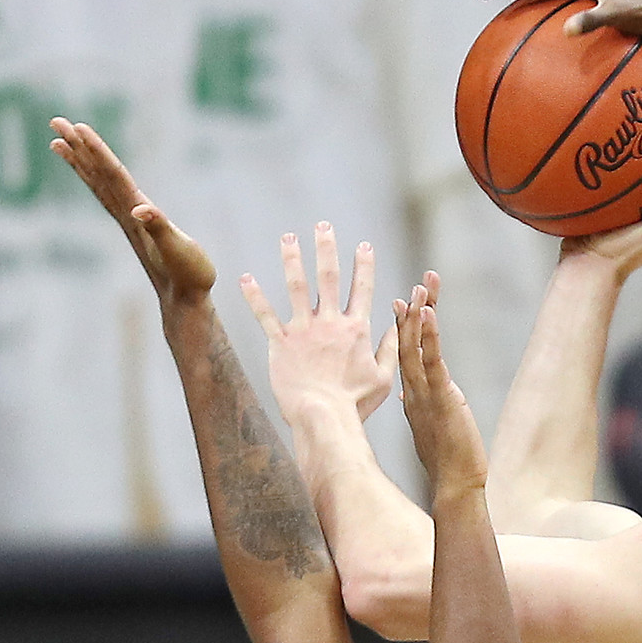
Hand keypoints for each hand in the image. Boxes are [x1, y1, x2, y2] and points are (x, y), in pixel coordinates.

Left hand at [48, 118, 213, 304]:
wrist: (184, 302)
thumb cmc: (188, 275)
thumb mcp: (179, 248)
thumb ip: (160, 227)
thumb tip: (142, 209)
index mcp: (136, 215)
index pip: (113, 175)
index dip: (96, 150)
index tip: (78, 127)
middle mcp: (127, 215)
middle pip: (97, 175)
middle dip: (77, 148)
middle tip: (55, 121)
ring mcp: (128, 222)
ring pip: (98, 185)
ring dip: (79, 162)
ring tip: (58, 142)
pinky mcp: (135, 228)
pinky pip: (108, 197)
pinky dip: (95, 180)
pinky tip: (91, 173)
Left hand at [242, 222, 403, 423]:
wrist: (323, 416)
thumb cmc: (355, 402)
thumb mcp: (384, 377)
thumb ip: (389, 349)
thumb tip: (396, 327)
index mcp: (356, 329)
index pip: (362, 289)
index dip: (364, 265)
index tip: (364, 245)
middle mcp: (330, 323)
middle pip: (328, 277)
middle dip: (326, 248)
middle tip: (323, 226)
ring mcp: (303, 330)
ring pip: (296, 286)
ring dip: (292, 259)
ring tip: (288, 238)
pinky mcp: (281, 343)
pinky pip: (265, 315)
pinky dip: (254, 296)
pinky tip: (245, 278)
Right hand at [396, 287, 487, 498]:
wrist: (454, 483)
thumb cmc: (446, 460)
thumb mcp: (428, 426)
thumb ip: (416, 406)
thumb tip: (406, 394)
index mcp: (412, 395)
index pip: (408, 354)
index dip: (406, 328)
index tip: (405, 304)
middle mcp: (413, 390)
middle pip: (408, 344)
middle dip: (411, 313)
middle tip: (415, 285)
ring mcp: (424, 392)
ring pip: (416, 347)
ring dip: (418, 316)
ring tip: (420, 288)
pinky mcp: (440, 395)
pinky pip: (433, 360)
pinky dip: (430, 335)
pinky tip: (429, 312)